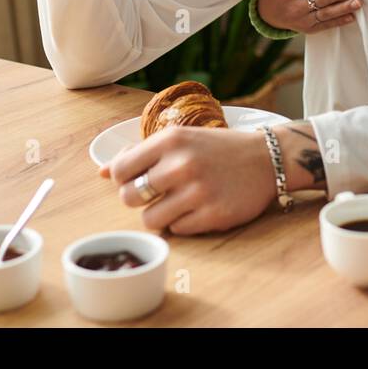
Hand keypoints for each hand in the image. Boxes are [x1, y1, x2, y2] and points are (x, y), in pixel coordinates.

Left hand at [99, 126, 276, 234]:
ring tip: (176, 203)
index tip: (138, 179)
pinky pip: (176, 230)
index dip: (124, 179)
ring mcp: (198, 191)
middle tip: (156, 193)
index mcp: (171, 139)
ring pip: (150, 219)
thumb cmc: (217, 149)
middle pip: (129, 197)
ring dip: (159, 215)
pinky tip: (197, 209)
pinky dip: (182, 223)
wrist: (267, 159)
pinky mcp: (213, 215)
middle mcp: (182, 164)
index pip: (120, 169)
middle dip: (138, 199)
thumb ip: (141, 153)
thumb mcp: (181, 138)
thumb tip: (101, 172)